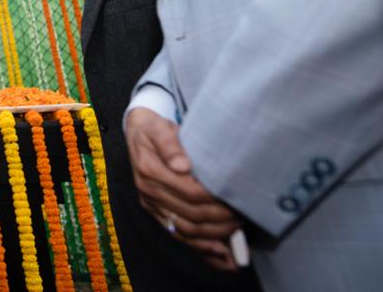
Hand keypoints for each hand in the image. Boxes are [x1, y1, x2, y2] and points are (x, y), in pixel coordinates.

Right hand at [125, 109, 241, 265]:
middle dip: (221, 219)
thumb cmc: (154, 129)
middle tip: (244, 215)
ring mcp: (152, 205)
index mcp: (150, 170)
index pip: (190, 192)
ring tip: (237, 232)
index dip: (215, 198)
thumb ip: (170, 144)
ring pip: (185, 231)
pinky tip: (221, 255)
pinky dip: (201, 248)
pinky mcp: (156, 213)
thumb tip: (182, 165)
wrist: (138, 133)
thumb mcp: (159, 127)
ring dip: (214, 236)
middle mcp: (149, 192)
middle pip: (191, 214)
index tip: (236, 197)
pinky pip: (179, 236)